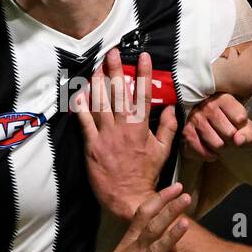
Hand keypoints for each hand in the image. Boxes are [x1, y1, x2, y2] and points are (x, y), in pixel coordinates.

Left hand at [75, 48, 177, 220]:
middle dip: (115, 71)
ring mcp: (106, 136)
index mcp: (142, 128)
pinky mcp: (92, 145)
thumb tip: (173, 109)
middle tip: (112, 52)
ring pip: (101, 104)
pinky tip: (78, 93)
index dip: (143, 74)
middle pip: (119, 94)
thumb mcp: (163, 151)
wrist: (129, 198)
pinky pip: (84, 122)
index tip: (142, 56)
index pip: (143, 95)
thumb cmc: (147, 175)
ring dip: (98, 83)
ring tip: (95, 66)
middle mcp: (123, 128)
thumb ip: (168, 128)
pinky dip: (81, 107)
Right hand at [79, 182, 189, 251]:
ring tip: (185, 222)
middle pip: (151, 227)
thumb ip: (141, 238)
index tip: (176, 186)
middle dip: (168, 211)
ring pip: (154, 250)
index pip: (144, 214)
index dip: (160, 199)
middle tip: (185, 196)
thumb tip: (161, 223)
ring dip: (170, 236)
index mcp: (129, 241)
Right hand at [182, 93, 251, 161]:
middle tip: (228, 136)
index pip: (240, 118)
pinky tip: (211, 150)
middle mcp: (208, 106)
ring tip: (219, 141)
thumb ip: (247, 130)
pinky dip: (209, 154)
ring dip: (221, 147)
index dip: (243, 127)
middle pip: (230, 133)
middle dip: (232, 139)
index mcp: (223, 99)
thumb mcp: (239, 119)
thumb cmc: (223, 118)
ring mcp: (195, 119)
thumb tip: (239, 141)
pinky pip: (203, 151)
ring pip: (217, 144)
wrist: (196, 116)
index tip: (238, 126)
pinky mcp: (186, 132)